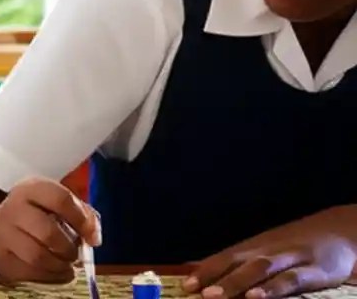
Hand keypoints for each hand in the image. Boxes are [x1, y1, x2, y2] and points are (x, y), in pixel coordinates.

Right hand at [0, 177, 99, 282]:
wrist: (4, 227)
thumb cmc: (41, 215)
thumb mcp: (60, 205)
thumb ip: (83, 215)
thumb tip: (93, 237)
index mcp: (31, 189)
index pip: (60, 200)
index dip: (83, 221)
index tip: (93, 238)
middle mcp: (13, 208)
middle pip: (47, 233)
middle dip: (69, 249)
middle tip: (75, 254)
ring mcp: (2, 233)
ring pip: (37, 256)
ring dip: (59, 265)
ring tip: (65, 263)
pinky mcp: (0, 258)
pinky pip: (29, 273)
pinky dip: (49, 276)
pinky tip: (54, 270)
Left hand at [184, 206, 356, 298]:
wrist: (339, 232)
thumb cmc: (292, 247)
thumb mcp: (263, 251)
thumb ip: (234, 263)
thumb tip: (195, 269)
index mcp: (253, 248)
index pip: (223, 258)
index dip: (204, 271)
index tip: (185, 285)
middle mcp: (267, 251)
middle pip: (237, 263)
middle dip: (215, 277)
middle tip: (197, 293)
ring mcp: (290, 259)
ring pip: (260, 269)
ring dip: (237, 282)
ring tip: (217, 295)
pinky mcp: (314, 271)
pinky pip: (291, 280)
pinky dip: (273, 288)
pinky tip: (257, 296)